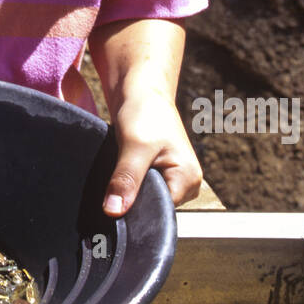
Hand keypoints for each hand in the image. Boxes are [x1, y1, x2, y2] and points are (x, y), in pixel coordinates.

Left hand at [103, 89, 202, 216]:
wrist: (140, 91)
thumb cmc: (144, 111)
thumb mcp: (134, 145)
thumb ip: (126, 179)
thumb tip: (114, 211)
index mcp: (188, 180)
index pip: (160, 212)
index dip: (136, 209)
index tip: (116, 200)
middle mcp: (184, 184)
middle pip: (151, 207)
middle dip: (131, 199)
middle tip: (116, 180)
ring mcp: (170, 181)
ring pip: (142, 199)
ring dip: (127, 190)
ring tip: (120, 171)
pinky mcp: (156, 176)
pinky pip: (138, 190)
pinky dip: (126, 184)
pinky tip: (119, 173)